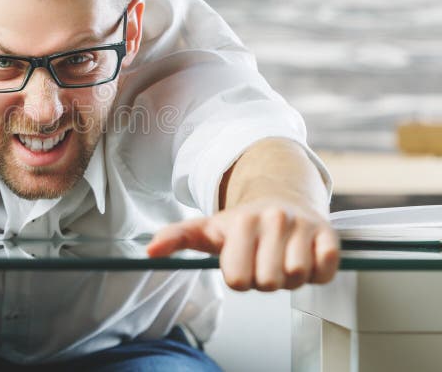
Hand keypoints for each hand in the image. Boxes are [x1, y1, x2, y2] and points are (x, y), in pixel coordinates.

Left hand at [146, 201, 338, 290]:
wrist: (282, 197)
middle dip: (263, 280)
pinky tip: (304, 258)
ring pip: (296, 278)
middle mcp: (274, 219)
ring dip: (290, 278)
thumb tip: (149, 250)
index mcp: (242, 220)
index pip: (237, 279)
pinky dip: (317, 274)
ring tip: (282, 259)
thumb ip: (176, 237)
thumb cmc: (241, 223)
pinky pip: (325, 271)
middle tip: (262, 261)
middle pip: (267, 282)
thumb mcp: (206, 228)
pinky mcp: (329, 235)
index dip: (238, 278)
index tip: (240, 263)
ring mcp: (303, 226)